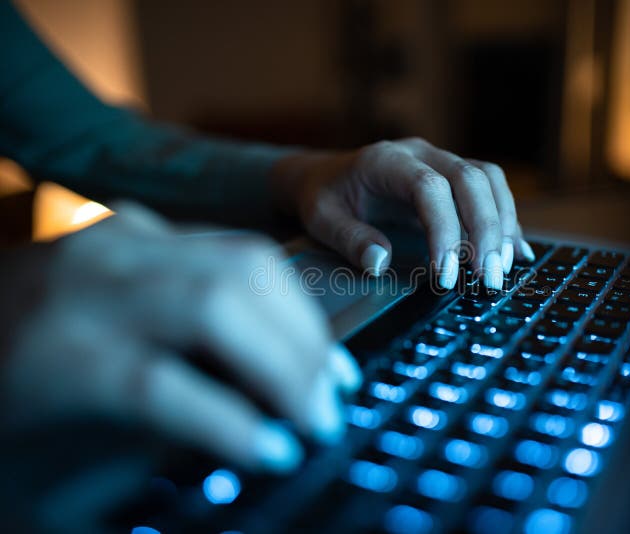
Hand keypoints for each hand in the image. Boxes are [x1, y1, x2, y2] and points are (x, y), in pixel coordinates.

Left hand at [0, 203, 360, 472]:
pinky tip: (302, 330)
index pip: (155, 384)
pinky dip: (282, 294)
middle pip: (214, 305)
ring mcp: (123, 239)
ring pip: (241, 261)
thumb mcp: (61, 421)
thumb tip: (256, 431)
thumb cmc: (10, 383)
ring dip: (299, 321)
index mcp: (55, 348)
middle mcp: (92, 281)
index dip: (229, 422)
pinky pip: (236, 247)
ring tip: (329, 373)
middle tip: (326, 413)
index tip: (282, 452)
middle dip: (287, 361)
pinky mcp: (147, 223)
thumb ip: (155, 422)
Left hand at [271, 137, 534, 288]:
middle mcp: (422, 153)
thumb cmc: (324, 198)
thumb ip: (349, 238)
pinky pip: (490, 191)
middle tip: (488, 278)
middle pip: (471, 179)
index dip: (444, 229)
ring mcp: (441, 161)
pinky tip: (514, 252)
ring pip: (489, 180)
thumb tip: (380, 262)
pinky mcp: (453, 177)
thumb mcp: (321, 218)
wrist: (326, 176)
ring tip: (502, 269)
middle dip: (485, 230)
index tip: (445, 274)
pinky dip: (505, 221)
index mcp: (387, 160)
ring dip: (501, 224)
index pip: (429, 187)